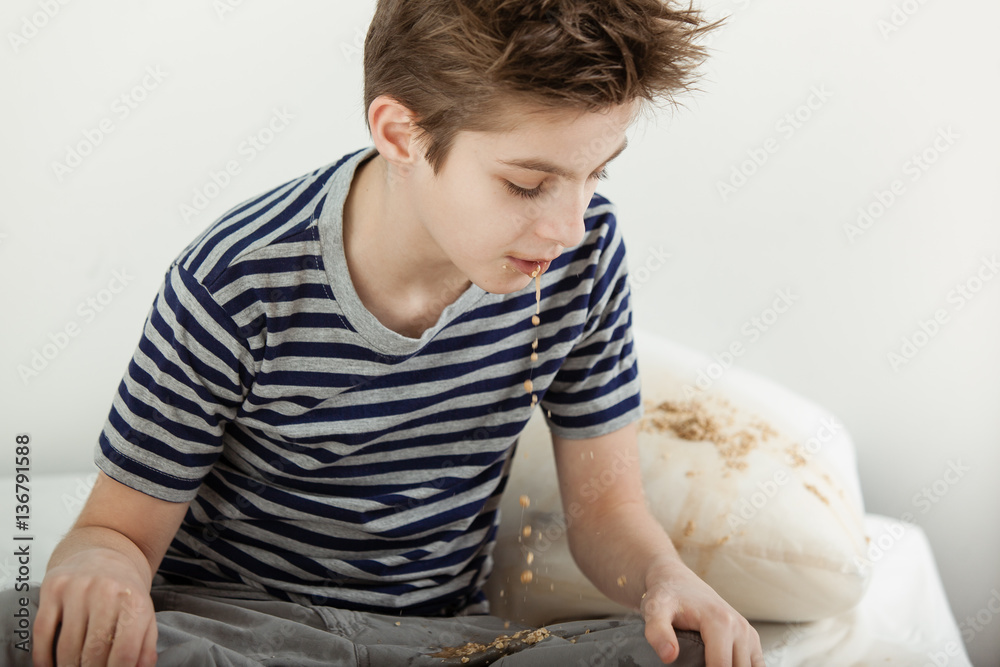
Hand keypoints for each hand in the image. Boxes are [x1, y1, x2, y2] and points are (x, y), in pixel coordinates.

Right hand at [33, 547, 157, 666]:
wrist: (106, 555)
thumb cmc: (125, 593)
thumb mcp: (144, 616)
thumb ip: (145, 646)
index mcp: (134, 601)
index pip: (125, 652)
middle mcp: (106, 591)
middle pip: (93, 652)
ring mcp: (77, 588)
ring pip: (66, 647)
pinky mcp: (53, 587)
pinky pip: (41, 633)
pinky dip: (43, 657)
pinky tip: (49, 666)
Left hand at [640, 558, 764, 666]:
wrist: (677, 582)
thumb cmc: (666, 597)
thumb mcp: (654, 610)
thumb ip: (658, 632)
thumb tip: (669, 656)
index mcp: (721, 622)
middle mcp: (740, 627)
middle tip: (693, 666)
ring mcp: (749, 634)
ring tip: (705, 665)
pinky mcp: (751, 639)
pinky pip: (756, 666)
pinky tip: (724, 666)